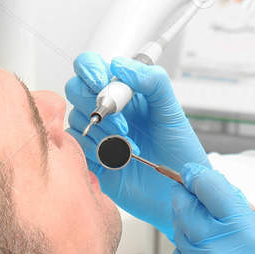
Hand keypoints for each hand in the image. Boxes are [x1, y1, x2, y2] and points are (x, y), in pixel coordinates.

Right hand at [65, 52, 207, 241]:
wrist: (178, 189)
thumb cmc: (178, 150)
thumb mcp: (170, 110)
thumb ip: (152, 80)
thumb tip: (120, 65)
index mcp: (124, 92)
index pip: (91, 67)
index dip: (90, 70)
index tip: (103, 83)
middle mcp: (107, 110)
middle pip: (75, 90)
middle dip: (96, 104)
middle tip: (123, 122)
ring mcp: (96, 133)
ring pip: (76, 118)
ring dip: (104, 132)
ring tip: (131, 146)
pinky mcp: (90, 158)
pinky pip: (76, 146)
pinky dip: (97, 151)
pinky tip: (119, 159)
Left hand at [169, 163, 254, 253]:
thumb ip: (245, 226)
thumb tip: (222, 204)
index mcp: (245, 232)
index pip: (208, 189)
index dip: (198, 177)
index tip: (192, 174)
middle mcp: (218, 252)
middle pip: (185, 211)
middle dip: (186, 202)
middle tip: (188, 197)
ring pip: (179, 243)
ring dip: (189, 236)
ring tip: (209, 243)